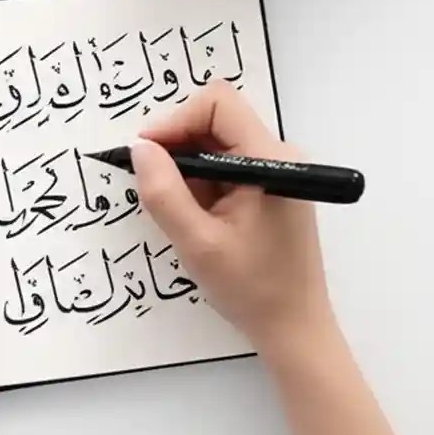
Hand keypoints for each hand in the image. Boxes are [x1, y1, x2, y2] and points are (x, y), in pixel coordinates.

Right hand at [130, 80, 333, 349]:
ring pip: (216, 144)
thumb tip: (139, 148)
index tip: (145, 154)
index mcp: (269, 159)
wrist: (294, 329)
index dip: (175, 120)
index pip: (218, 105)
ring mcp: (274, 171)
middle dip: (176, 143)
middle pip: (216, 120)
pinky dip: (199, 183)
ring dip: (186, 167)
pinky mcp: (268, 188)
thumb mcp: (198, 243)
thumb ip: (164, 192)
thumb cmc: (252, 289)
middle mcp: (277, 155)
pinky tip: (192, 217)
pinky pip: (224, 167)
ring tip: (174, 208)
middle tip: (150, 182)